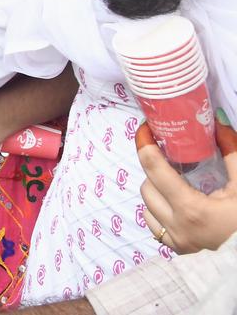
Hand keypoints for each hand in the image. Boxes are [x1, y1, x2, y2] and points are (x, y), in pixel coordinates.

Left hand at [138, 122, 236, 253]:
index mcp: (192, 210)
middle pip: (147, 186)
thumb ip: (231, 154)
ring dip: (156, 190)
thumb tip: (218, 122)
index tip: (144, 129)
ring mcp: (176, 241)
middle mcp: (177, 227)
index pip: (154, 169)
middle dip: (157, 170)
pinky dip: (158, 210)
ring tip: (177, 183)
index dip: (146, 144)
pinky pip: (153, 224)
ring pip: (146, 205)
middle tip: (173, 160)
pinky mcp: (177, 250)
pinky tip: (175, 203)